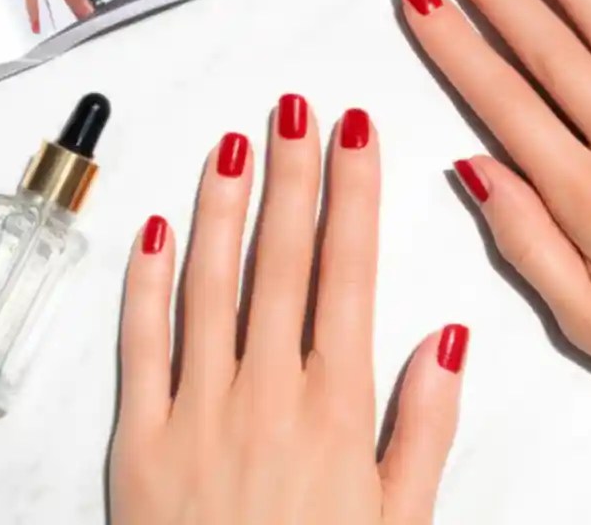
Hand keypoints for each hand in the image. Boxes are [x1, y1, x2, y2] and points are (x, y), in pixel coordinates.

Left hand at [110, 98, 467, 524]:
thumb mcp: (404, 520)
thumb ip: (425, 426)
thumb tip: (448, 337)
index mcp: (337, 407)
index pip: (349, 273)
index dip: (353, 195)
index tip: (355, 134)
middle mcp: (268, 391)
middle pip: (281, 261)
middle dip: (291, 175)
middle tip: (294, 107)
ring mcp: (199, 409)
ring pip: (209, 285)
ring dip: (223, 206)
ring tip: (233, 143)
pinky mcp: (142, 438)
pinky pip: (142, 345)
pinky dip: (146, 284)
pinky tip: (156, 229)